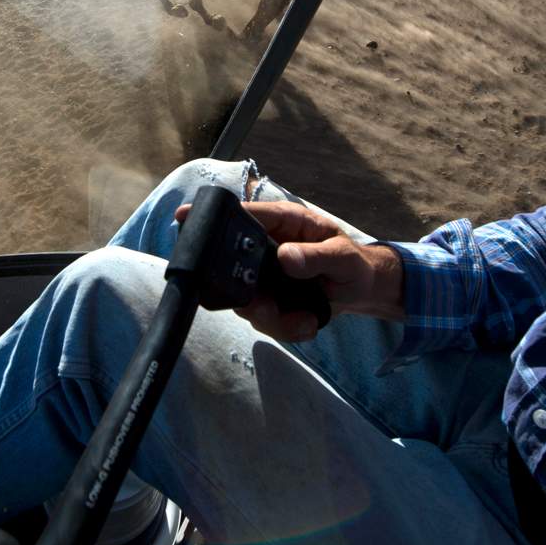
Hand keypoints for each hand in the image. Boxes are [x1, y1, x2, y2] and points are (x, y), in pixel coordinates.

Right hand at [175, 199, 404, 341]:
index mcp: (283, 223)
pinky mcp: (267, 300)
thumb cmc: (353, 263)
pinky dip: (284, 328)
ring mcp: (263, 276)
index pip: (243, 216)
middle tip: (268, 308)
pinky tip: (307, 324)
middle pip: (231, 265)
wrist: (361, 290)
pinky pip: (262, 320)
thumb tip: (286, 258)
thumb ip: (316, 257)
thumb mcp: (343, 258)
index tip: (184, 220)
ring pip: (244, 300)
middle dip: (245, 293)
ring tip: (304, 321)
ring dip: (272, 317)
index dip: (212, 218)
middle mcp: (266, 248)